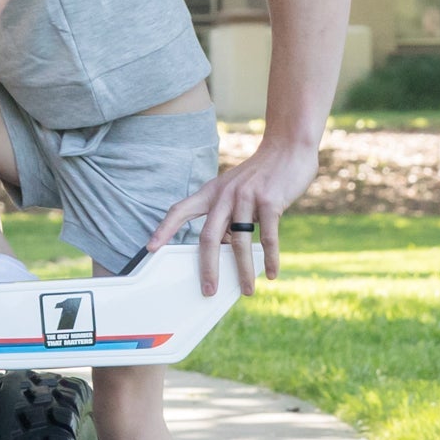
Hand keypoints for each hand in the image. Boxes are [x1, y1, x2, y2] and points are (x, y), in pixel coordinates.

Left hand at [146, 134, 318, 297]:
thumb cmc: (260, 175)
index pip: (180, 210)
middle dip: (208, 267)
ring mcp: (247, 197)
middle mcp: (225, 194)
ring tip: (246, 290)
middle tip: (208, 290)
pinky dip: (270, 258)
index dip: (164, 229)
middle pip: (208, 236)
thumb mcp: (235, 191)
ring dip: (243, 270)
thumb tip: (225, 250)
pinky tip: (270, 273)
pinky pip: (268, 237)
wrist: (288, 148)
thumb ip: (227, 216)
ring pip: (239, 242)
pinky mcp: (270, 201)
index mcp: (211, 192)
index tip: (151, 248)